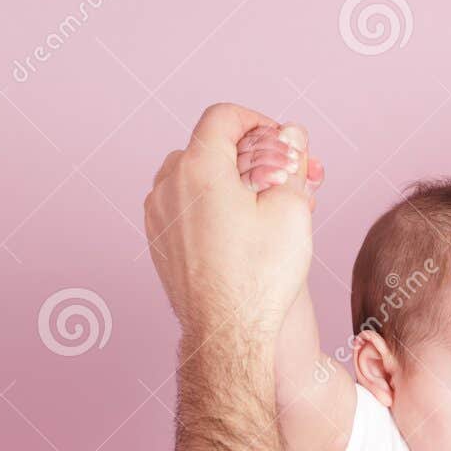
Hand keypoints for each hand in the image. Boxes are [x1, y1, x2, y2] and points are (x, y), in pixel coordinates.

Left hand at [145, 103, 314, 342]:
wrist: (227, 334)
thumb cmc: (260, 278)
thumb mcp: (292, 210)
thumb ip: (291, 161)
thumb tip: (291, 134)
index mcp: (200, 168)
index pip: (224, 117)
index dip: (258, 122)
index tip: (280, 142)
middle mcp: (169, 185)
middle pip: (210, 145)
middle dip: (251, 155)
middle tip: (286, 177)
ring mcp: (159, 214)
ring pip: (195, 175)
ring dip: (231, 179)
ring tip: (267, 204)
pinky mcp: (159, 239)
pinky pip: (185, 205)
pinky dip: (212, 203)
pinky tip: (243, 228)